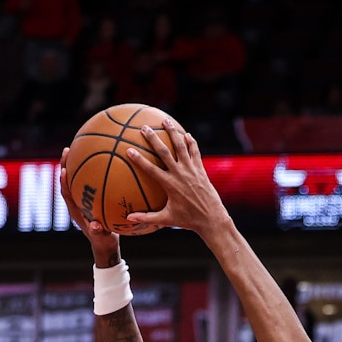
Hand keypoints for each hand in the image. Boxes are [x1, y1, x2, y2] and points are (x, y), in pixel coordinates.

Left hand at [59, 146, 120, 262]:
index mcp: (76, 211)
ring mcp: (81, 200)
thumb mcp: (103, 238)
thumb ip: (99, 232)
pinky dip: (89, 171)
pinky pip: (87, 182)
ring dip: (75, 164)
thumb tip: (96, 226)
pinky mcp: (88, 199)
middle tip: (67, 149)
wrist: (105, 245)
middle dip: (65, 165)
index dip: (63, 182)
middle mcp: (76, 203)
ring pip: (75, 179)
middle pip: (67, 181)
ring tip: (77, 147)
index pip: (66, 193)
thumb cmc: (103, 241)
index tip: (63, 169)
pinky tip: (98, 160)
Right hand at [124, 121, 229, 237]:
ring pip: (181, 146)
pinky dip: (191, 142)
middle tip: (144, 127)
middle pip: (164, 151)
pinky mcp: (201, 169)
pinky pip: (195, 152)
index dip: (139, 159)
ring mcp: (191, 170)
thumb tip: (129, 218)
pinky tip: (186, 134)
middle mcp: (180, 174)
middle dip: (153, 138)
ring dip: (172, 132)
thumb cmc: (188, 221)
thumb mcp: (166, 219)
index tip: (129, 150)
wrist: (212, 219)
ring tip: (165, 121)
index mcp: (169, 185)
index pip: (150, 169)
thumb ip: (147, 218)